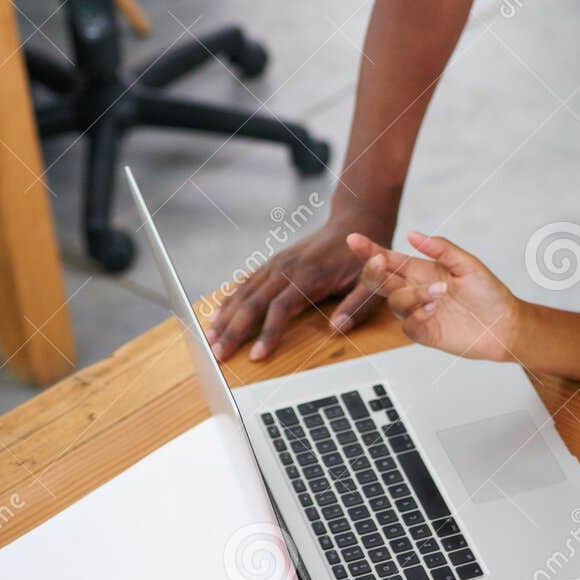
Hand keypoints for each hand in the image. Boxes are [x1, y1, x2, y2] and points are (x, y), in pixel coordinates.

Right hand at [208, 211, 393, 361]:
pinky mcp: (274, 262)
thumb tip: (336, 329)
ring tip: (209, 340)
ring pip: (244, 292)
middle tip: (217, 356)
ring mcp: (277, 263)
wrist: (356, 222)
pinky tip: (217, 314)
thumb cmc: (365, 258)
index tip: (256, 357)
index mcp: (310, 276)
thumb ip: (356, 306)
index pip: (281, 308)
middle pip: (253, 303)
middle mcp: (287, 268)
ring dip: (225, 317)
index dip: (267, 333)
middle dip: (233, 331)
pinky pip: (246, 282)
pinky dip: (230, 299)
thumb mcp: (371, 282)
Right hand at [346, 231, 522, 361]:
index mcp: (422, 270)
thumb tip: (413, 234)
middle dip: (374, 270)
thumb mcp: (468, 264)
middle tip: (379, 261)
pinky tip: (434, 309)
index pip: (389, 259)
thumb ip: (441, 249)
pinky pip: (408, 324)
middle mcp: (416, 290)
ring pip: (394, 301)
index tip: (353, 239)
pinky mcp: (425, 332)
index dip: (369, 249)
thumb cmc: (489, 293)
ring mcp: (418, 312)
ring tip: (440, 291)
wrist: (505, 325)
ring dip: (412, 294)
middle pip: (381, 280)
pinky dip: (418, 314)